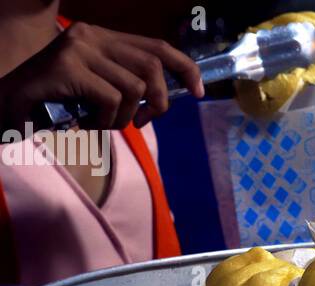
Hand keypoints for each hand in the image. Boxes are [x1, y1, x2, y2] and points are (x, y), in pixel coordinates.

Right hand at [0, 21, 203, 131]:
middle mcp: (91, 35)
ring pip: (134, 88)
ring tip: (103, 122)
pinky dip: (106, 120)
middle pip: (153, 67)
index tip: (199, 91)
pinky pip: (112, 100)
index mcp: (102, 36)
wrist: (6, 104)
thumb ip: (128, 82)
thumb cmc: (57, 101)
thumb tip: (168, 95)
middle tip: (143, 121)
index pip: (158, 46)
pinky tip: (86, 123)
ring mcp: (79, 49)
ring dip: (126, 116)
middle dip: (158, 101)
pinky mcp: (68, 68)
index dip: (185, 69)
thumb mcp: (99, 87)